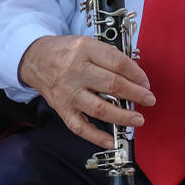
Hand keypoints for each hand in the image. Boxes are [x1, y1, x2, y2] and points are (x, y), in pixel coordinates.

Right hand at [17, 35, 153, 147]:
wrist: (35, 59)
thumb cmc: (66, 51)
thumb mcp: (87, 43)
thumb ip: (108, 57)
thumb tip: (135, 77)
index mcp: (84, 49)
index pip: (117, 62)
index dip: (136, 74)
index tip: (146, 82)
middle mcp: (76, 71)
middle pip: (112, 85)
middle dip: (135, 94)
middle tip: (149, 100)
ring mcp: (68, 92)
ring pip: (99, 108)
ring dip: (122, 116)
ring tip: (137, 120)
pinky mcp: (62, 108)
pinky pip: (80, 127)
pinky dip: (97, 137)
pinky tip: (112, 141)